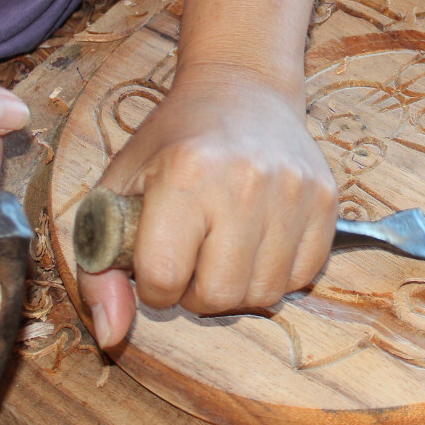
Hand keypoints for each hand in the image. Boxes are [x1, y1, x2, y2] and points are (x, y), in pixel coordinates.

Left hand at [78, 65, 337, 346]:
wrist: (242, 88)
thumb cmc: (172, 142)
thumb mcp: (117, 189)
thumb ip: (99, 267)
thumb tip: (113, 336)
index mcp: (185, 174)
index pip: (163, 278)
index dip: (152, 283)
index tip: (155, 258)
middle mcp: (245, 181)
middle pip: (219, 296)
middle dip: (196, 292)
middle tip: (191, 258)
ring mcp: (293, 191)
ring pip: (264, 294)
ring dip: (237, 286)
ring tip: (223, 249)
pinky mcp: (325, 200)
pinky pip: (303, 277)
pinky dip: (275, 274)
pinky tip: (257, 243)